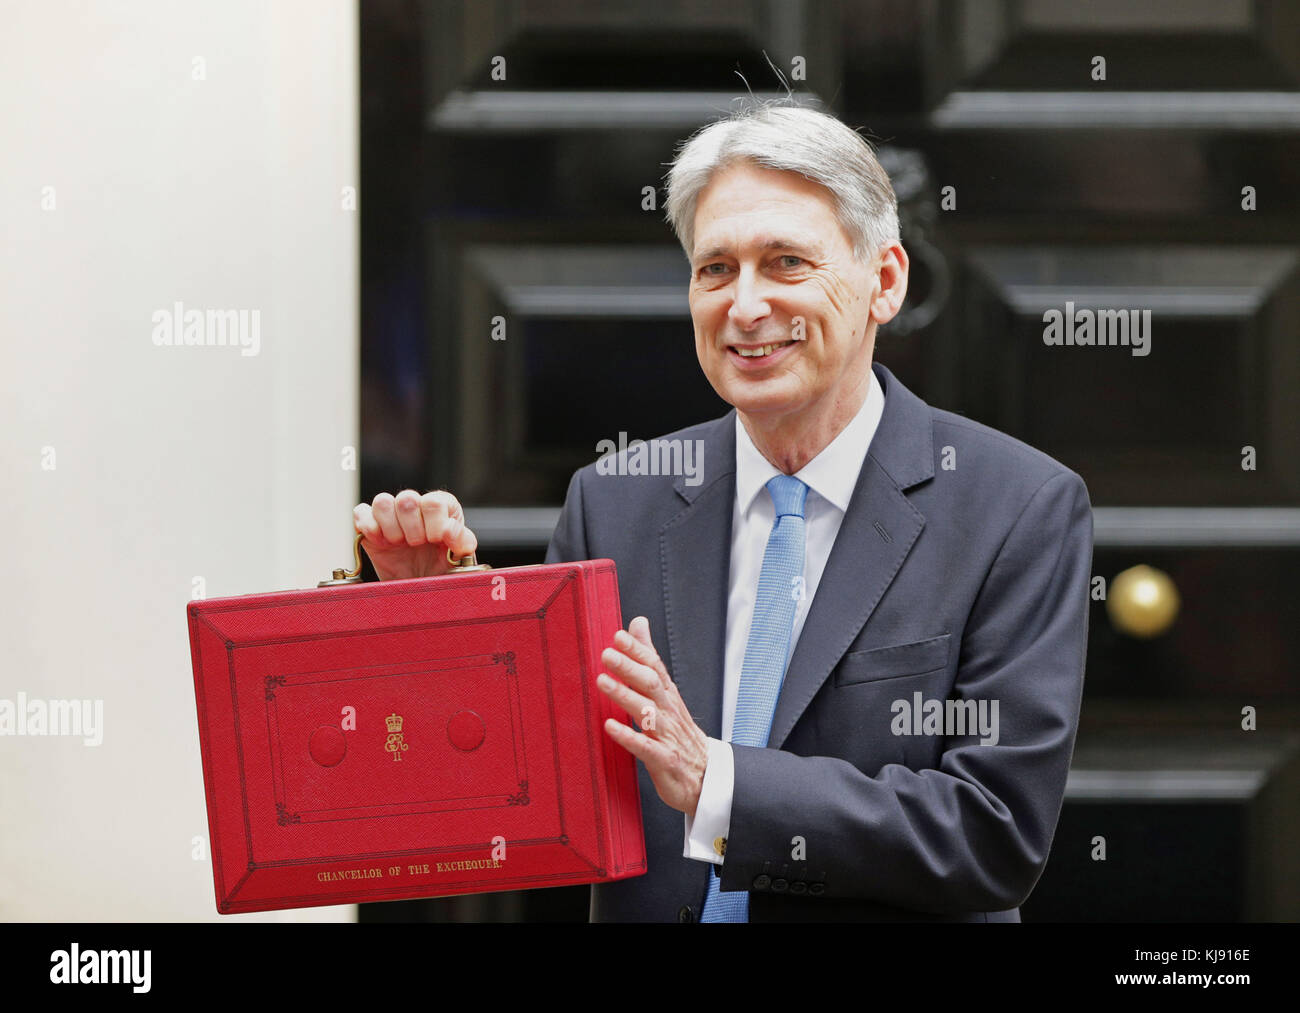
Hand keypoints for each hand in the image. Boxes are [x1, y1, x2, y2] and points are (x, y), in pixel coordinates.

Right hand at [352, 489, 477, 580]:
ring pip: (383, 501)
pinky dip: (369, 528)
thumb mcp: (459, 558)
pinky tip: (382, 544)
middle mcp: (415, 505)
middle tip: (416, 545)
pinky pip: (360, 512)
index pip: (433, 501)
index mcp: (441, 507)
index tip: (435, 541)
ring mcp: (390, 514)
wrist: (419, 591)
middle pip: (407, 498)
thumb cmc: (441, 570)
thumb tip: (450, 528)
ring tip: (399, 544)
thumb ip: (463, 542)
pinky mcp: (368, 524)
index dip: (434, 523)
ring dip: (391, 528)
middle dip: (413, 529)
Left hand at [597, 616, 709, 818]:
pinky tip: (610, 726)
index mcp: (668, 695)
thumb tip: (638, 622)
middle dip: (629, 667)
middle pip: (650, 685)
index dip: (638, 650)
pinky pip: (645, 747)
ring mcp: (668, 735)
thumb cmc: (679, 732)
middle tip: (607, 654)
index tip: (618, 636)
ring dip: (624, 696)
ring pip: (647, 712)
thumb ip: (649, 658)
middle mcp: (668, 711)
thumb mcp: (666, 692)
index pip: (654, 667)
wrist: (707, 776)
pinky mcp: (665, 760)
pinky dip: (628, 736)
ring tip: (602, 682)